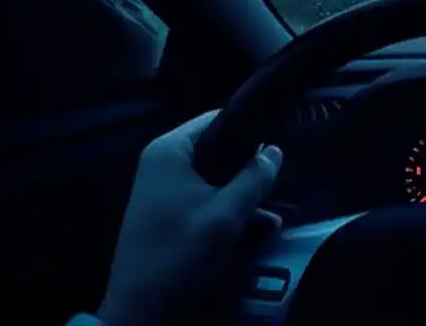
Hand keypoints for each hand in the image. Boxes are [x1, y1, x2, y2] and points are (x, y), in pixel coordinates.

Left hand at [97, 112, 282, 325]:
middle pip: (219, 150)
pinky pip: (207, 201)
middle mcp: (164, 163)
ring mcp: (164, 190)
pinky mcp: (169, 215)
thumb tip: (275, 151)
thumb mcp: (226, 215)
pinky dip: (230, 212)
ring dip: (245, 196)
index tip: (284, 137)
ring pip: (216, 179)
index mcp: (170, 151)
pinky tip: (259, 229)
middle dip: (251, 168)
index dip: (252, 127)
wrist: (141, 309)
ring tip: (275, 213)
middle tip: (282, 179)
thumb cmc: (180, 252)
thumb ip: (254, 179)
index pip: (218, 119)